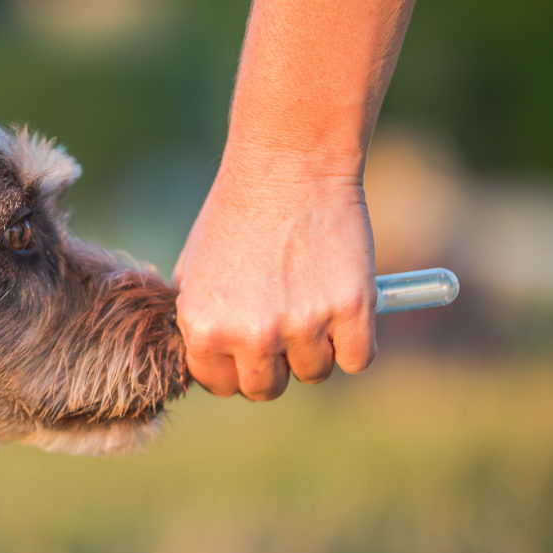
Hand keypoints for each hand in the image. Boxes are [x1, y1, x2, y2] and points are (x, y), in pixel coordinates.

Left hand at [173, 154, 377, 398]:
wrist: (286, 164)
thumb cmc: (236, 212)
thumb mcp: (194, 269)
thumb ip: (200, 320)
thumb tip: (209, 362)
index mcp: (204, 328)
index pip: (220, 384)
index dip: (235, 365)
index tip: (247, 346)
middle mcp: (251, 335)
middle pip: (268, 388)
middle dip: (275, 363)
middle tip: (283, 327)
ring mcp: (303, 325)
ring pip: (315, 372)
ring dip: (317, 346)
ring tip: (310, 296)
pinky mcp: (352, 310)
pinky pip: (359, 358)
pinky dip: (357, 340)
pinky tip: (344, 305)